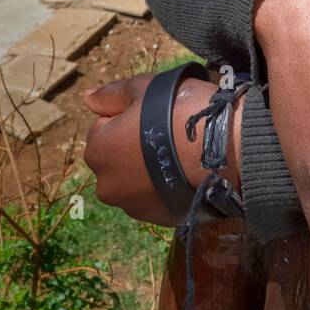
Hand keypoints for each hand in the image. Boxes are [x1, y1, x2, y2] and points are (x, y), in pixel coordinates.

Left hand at [83, 73, 244, 224]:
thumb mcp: (143, 89)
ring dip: (148, 170)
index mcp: (98, 150)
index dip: (128, 117)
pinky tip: (184, 173)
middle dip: (133, 147)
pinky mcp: (157, 220)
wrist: (222, 148)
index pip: (103, 127)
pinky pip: (154, 197)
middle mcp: (107, 185)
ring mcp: (132, 207)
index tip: (152, 115)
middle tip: (165, 134)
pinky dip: (163, 187)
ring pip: (134, 181)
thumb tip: (87, 99)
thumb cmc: (178, 111)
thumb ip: (111, 95)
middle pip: (116, 158)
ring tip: (178, 155)